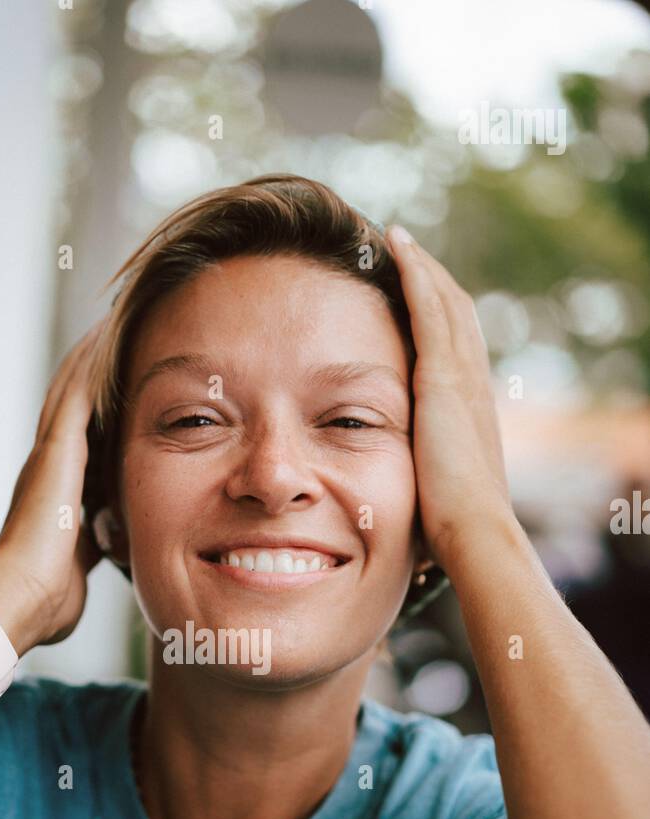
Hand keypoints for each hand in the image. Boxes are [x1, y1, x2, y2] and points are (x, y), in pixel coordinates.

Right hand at [0, 321, 105, 655]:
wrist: (22, 600)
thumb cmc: (48, 599)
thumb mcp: (84, 567)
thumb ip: (97, 552)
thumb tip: (114, 557)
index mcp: (59, 494)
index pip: (86, 443)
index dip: (102, 413)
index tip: (123, 389)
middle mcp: (50, 467)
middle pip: (75, 405)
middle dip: (95, 372)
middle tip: (118, 333)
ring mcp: (50, 456)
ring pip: (74, 390)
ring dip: (93, 354)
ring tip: (116, 318)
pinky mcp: (57, 452)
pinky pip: (78, 393)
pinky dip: (92, 362)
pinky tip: (109, 331)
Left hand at [386, 226, 513, 571]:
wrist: (474, 532)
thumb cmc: (452, 531)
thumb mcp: (432, 492)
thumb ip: (417, 477)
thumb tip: (393, 497)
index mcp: (470, 410)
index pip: (455, 347)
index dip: (436, 315)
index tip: (413, 293)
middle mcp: (474, 385)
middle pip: (456, 313)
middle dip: (430, 278)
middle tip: (402, 248)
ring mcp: (463, 378)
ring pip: (445, 301)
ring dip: (422, 265)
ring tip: (395, 236)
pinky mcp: (444, 378)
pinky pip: (430, 308)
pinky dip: (416, 272)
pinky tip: (395, 243)